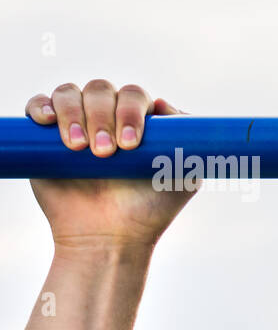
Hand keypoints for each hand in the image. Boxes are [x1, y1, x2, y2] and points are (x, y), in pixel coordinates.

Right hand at [25, 79, 200, 250]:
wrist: (110, 238)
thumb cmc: (150, 209)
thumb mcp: (185, 177)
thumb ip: (186, 141)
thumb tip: (163, 103)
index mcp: (138, 122)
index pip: (134, 96)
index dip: (132, 111)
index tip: (131, 145)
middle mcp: (106, 118)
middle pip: (101, 91)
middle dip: (103, 117)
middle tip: (106, 153)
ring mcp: (75, 125)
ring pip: (69, 94)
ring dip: (73, 114)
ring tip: (80, 149)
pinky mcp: (43, 137)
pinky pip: (38, 105)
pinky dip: (42, 106)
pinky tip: (49, 121)